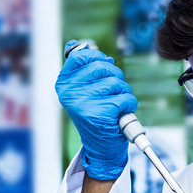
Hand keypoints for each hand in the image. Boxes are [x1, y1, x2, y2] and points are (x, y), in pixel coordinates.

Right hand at [55, 41, 137, 179]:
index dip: (98, 57)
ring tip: (115, 105)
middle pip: (103, 66)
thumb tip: (84, 45)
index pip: (82, 55)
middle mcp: (70, 92)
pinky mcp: (100, 113)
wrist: (100, 147)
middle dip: (115, 77)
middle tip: (112, 92)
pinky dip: (129, 105)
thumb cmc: (95, 114)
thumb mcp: (83, 90)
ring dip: (123, 92)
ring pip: (116, 82)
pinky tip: (121, 113)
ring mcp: (84, 103)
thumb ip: (83, 68)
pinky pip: (125, 98)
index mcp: (64, 84)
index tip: (104, 67)